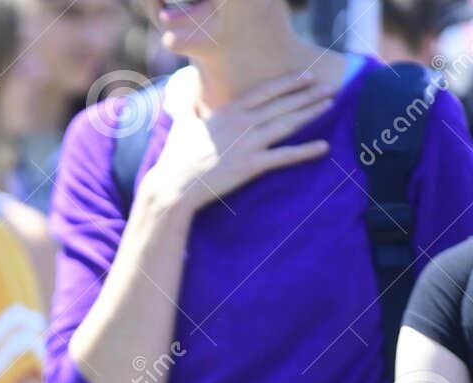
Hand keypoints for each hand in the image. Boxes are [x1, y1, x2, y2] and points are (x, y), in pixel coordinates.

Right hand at [142, 71, 333, 212]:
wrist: (173, 186)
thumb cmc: (175, 158)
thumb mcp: (182, 125)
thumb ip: (189, 108)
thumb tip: (186, 97)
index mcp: (228, 112)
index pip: (265, 92)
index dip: (288, 83)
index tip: (307, 76)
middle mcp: (242, 123)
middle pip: (282, 105)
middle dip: (308, 94)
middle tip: (331, 86)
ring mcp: (248, 144)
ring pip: (287, 124)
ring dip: (311, 113)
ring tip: (330, 104)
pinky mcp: (251, 166)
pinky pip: (284, 156)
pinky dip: (305, 151)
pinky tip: (323, 147)